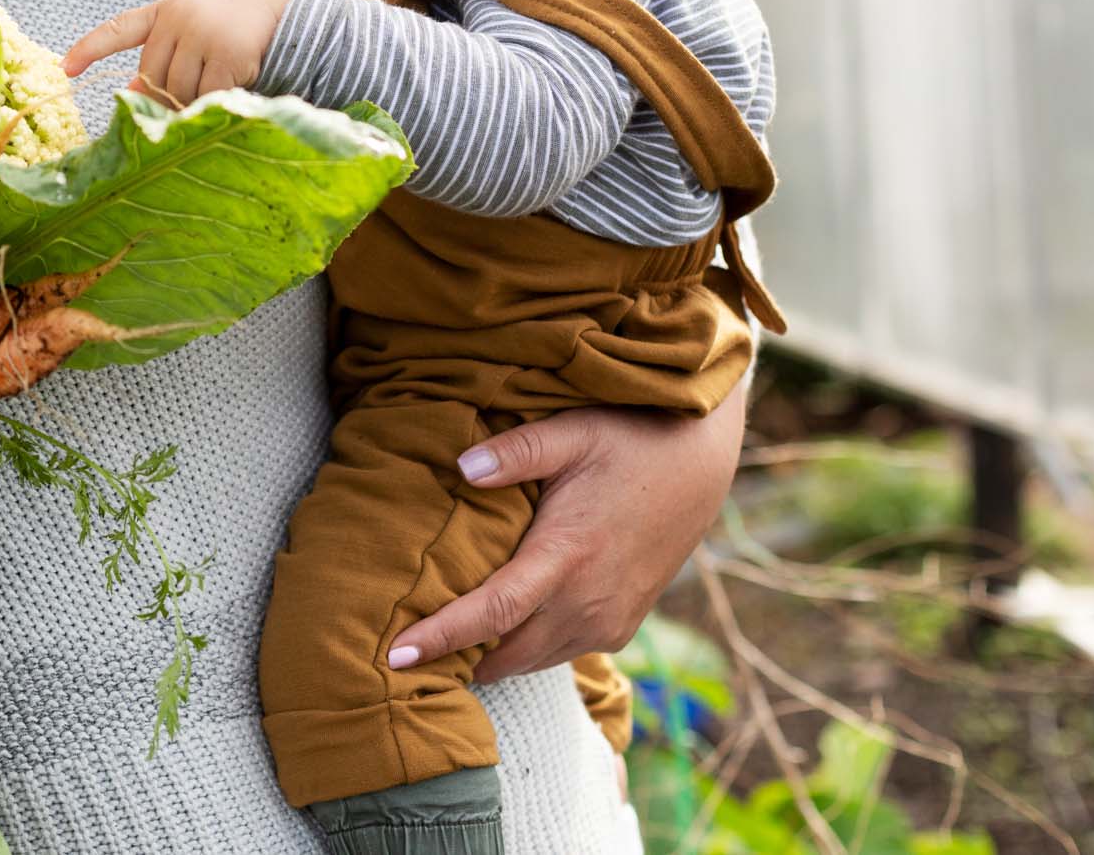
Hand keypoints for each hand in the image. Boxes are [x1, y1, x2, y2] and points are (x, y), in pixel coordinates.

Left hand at [63, 0, 295, 107]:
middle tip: (188, 97)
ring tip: (216, 85)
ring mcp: (203, 34)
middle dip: (164, 95)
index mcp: (166, 10)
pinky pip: (205, 96)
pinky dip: (214, 102)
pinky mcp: (227, 54)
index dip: (90, 49)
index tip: (65, 69)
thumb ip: (166, 55)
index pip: (119, 29)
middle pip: (152, 77)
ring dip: (192, 101)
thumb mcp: (194, 30)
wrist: (286, 13)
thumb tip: (133, 94)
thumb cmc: (234, 28)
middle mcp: (180, 18)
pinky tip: (232, 86)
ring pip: (178, 91)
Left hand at [387, 380, 746, 681]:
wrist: (699, 467)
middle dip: (454, 660)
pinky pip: (559, 652)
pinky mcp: (620, 628)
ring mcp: (608, 621)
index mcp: (568, 557)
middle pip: (505, 654)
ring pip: (532, 659)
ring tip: (439, 649)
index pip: (491, 612)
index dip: (441, 637)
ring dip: (489, 657)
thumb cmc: (630, 440)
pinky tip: (496, 632)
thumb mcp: (572, 432)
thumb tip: (458, 467)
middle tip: (401, 658)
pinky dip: (523, 650)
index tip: (394, 654)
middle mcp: (588, 602)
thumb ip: (514, 452)